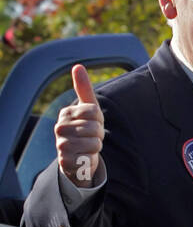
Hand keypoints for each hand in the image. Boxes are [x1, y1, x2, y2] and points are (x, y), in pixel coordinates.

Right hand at [55, 65, 103, 186]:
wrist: (77, 158)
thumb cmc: (85, 130)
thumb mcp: (88, 109)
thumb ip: (83, 88)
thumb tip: (77, 66)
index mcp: (66, 113)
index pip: (94, 111)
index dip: (99, 119)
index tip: (93, 123)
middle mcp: (60, 127)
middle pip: (95, 127)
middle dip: (98, 134)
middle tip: (90, 138)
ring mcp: (61, 144)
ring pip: (94, 141)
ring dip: (96, 146)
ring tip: (87, 147)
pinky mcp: (65, 159)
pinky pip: (90, 155)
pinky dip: (92, 157)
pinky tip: (83, 157)